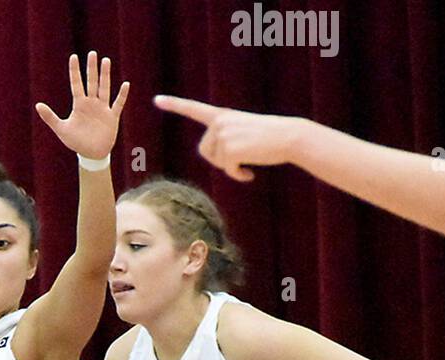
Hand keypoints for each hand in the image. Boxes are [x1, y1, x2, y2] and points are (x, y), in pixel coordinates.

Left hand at [36, 52, 129, 161]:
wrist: (91, 154)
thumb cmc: (76, 142)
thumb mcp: (62, 129)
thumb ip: (50, 117)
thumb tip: (37, 105)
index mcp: (79, 105)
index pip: (76, 84)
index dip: (75, 71)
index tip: (74, 57)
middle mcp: (91, 103)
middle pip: (92, 82)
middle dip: (92, 68)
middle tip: (92, 54)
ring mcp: (102, 109)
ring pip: (104, 88)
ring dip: (105, 75)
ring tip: (105, 61)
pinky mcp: (112, 117)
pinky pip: (118, 104)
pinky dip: (122, 95)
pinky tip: (126, 84)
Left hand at [153, 95, 302, 182]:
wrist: (288, 136)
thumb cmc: (269, 137)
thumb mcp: (243, 131)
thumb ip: (225, 138)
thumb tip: (219, 152)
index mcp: (222, 115)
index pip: (193, 109)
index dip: (174, 105)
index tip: (156, 100)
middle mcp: (220, 122)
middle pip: (205, 151)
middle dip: (221, 160)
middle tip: (242, 155)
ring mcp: (224, 135)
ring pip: (216, 162)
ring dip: (231, 166)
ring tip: (249, 157)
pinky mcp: (230, 149)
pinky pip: (227, 170)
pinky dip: (238, 175)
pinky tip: (250, 173)